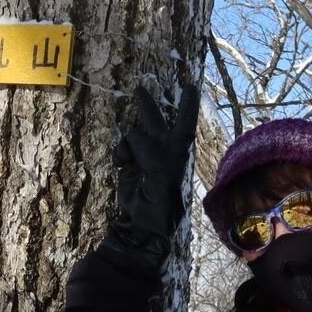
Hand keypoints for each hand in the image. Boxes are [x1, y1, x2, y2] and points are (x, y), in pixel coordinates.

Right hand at [105, 82, 199, 267]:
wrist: (142, 226)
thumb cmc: (161, 204)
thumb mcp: (161, 175)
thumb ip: (150, 151)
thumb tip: (135, 137)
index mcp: (177, 153)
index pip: (184, 123)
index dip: (187, 104)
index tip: (191, 85)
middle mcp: (163, 151)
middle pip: (156, 122)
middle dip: (147, 106)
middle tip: (140, 88)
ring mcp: (145, 158)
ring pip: (134, 136)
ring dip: (128, 145)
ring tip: (124, 162)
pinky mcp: (130, 166)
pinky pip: (122, 149)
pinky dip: (120, 155)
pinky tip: (121, 166)